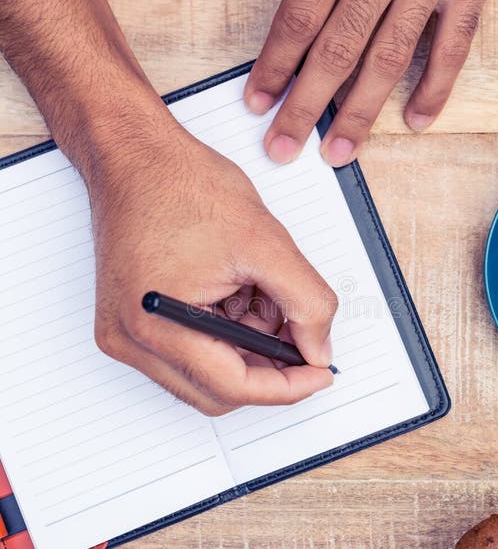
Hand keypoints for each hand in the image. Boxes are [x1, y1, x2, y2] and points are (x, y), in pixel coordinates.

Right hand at [82, 100, 336, 415]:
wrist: (135, 157)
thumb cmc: (181, 184)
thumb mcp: (266, 242)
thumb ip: (306, 302)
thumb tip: (319, 350)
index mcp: (155, 324)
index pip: (232, 387)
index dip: (287, 386)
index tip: (320, 373)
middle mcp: (129, 339)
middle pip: (217, 391)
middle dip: (267, 366)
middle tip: (301, 335)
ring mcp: (126, 334)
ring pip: (206, 374)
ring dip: (247, 347)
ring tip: (260, 294)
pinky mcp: (131, 322)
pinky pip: (189, 352)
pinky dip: (225, 333)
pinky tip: (236, 292)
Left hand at [215, 0, 497, 164]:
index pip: (298, 18)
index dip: (274, 67)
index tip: (257, 104)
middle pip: (337, 52)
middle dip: (305, 108)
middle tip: (283, 150)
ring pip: (390, 59)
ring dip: (360, 113)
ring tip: (337, 153)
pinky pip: (454, 45)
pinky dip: (436, 87)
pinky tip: (417, 120)